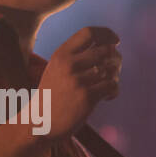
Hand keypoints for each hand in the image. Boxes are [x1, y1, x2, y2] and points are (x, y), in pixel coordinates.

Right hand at [36, 26, 120, 140]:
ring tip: (108, 85)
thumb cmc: (52, 96)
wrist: (39, 124)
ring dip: (115, 76)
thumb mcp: (57, 69)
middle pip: (105, 50)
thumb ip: (77, 56)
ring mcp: (77, 81)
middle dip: (116, 58)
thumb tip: (111, 46)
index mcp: (60, 54)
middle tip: (114, 70)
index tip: (116, 41)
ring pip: (111, 68)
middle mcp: (68, 64)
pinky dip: (114, 91)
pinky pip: (112, 86)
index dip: (107, 34)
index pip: (89, 32)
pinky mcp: (86, 97)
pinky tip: (107, 97)